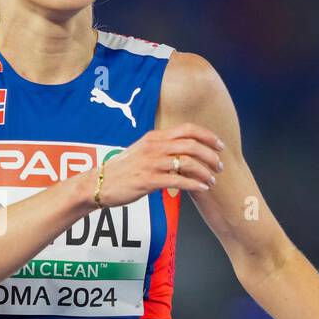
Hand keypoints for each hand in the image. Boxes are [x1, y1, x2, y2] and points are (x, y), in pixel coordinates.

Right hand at [90, 124, 224, 207]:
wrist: (99, 184)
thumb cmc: (122, 171)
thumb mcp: (142, 152)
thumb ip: (161, 149)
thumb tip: (183, 154)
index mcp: (154, 137)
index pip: (187, 129)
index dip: (207, 136)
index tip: (219, 146)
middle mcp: (154, 147)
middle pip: (191, 144)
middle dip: (210, 155)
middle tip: (219, 166)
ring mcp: (151, 163)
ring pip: (187, 162)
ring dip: (205, 172)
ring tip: (211, 180)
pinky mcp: (148, 180)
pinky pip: (178, 180)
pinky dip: (194, 184)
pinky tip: (201, 188)